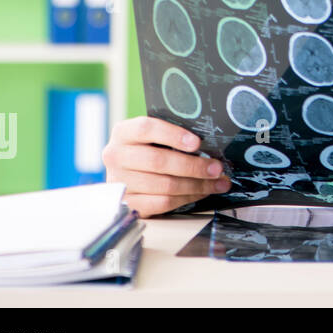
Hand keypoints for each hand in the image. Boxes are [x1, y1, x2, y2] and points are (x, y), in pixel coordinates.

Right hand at [103, 116, 229, 216]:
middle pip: (158, 161)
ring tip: (216, 182)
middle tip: (216, 168)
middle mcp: (116, 156)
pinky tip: (200, 193)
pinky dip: (186, 198)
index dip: (173, 135)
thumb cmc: (147, 150)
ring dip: (196, 185)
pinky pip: (162, 203)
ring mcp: (120, 181)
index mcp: (123, 132)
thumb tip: (209, 145)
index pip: (146, 128)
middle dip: (193, 166)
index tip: (197, 143)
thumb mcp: (154, 137)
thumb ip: (173, 136)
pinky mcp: (128, 203)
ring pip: (164, 185)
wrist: (127, 174)